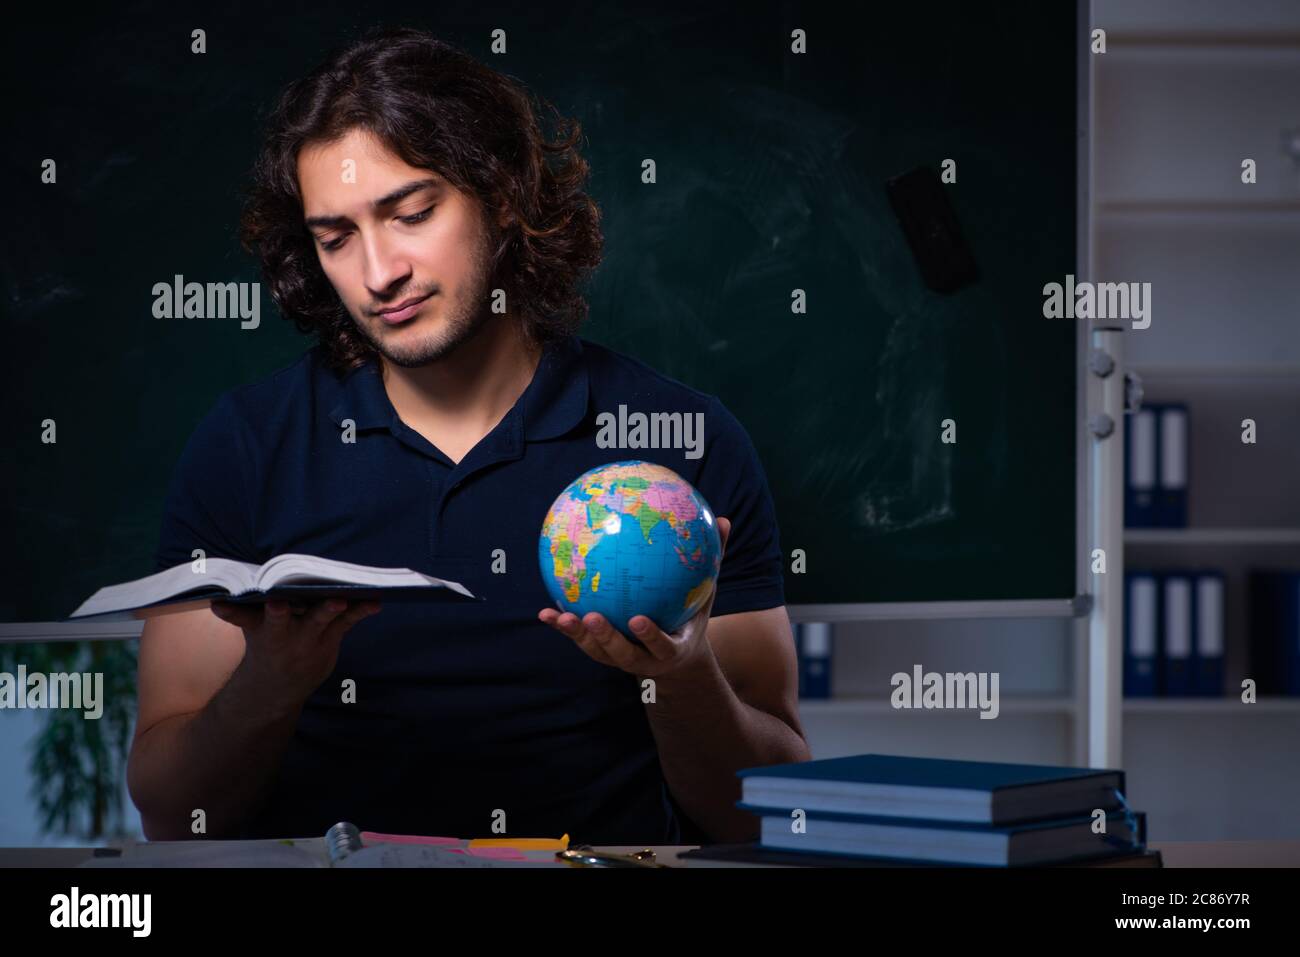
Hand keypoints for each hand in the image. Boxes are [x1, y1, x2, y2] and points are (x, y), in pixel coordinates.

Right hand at [210, 597, 381, 701]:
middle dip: (279, 612)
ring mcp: (307, 639)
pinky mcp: (330, 640)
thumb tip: (217, 600)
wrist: (280, 685)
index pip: (245, 618)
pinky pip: (347, 622)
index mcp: (259, 628)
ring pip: (319, 620)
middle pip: (280, 621)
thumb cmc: (267, 642)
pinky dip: (361, 612)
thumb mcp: (251, 627)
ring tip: (340, 599)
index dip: (235, 612)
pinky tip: (376, 603)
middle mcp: (282, 635)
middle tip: (278, 602)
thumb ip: (240, 612)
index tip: (226, 604)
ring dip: (330, 610)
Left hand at [538, 516, 730, 678]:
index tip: (638, 620)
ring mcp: (621, 659)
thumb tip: (726, 520)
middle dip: (607, 639)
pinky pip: (580, 641)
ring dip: (578, 635)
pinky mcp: (602, 653)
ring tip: (562, 615)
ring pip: (598, 652)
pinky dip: (563, 628)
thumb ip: (714, 561)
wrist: (677, 661)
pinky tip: (545, 612)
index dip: (650, 636)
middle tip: (592, 617)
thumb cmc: (691, 615)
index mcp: (672, 649)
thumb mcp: (706, 593)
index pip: (662, 646)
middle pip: (623, 654)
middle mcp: (645, 660)